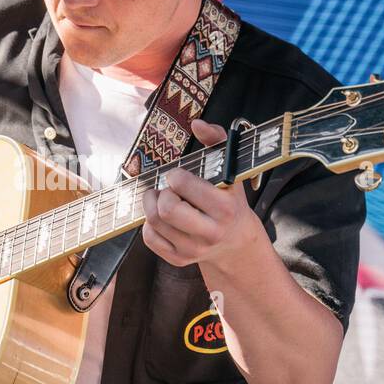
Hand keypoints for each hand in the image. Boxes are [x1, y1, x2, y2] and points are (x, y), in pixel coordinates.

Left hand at [141, 119, 260, 267]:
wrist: (235, 242)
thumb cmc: (228, 198)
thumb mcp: (229, 168)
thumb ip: (217, 140)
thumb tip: (197, 123)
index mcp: (224, 208)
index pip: (182, 185)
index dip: (175, 176)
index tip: (179, 176)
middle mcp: (210, 232)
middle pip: (166, 209)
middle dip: (159, 193)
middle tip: (165, 188)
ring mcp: (193, 249)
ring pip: (153, 222)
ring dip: (150, 204)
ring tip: (160, 197)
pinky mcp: (179, 260)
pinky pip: (149, 239)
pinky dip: (149, 224)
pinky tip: (161, 217)